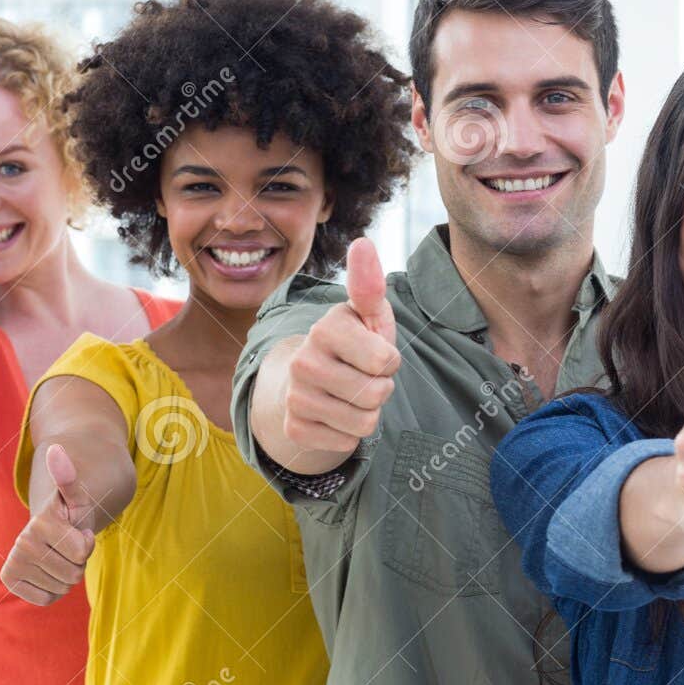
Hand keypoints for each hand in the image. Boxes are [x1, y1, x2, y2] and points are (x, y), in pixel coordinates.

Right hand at [1, 445, 96, 605]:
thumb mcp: (79, 490)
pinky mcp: (11, 579)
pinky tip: (50, 569)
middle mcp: (22, 542)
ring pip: (61, 588)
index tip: (79, 527)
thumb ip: (70, 476)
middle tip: (70, 541)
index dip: (87, 542)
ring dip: (67, 573)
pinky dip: (54, 589)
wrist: (50, 512)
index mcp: (39, 523)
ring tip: (60, 551)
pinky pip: (46, 599)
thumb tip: (56, 450)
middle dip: (78, 560)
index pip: (82, 552)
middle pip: (73, 575)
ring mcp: (15, 562)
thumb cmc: (71, 502)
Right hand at [277, 236, 400, 454]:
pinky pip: (347, 443)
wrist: (311, 383)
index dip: (389, 361)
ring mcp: (295, 395)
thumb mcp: (367, 316)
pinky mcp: (294, 428)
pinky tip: (334, 416)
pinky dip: (349, 434)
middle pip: (377, 394)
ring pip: (364, 422)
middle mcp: (304, 360)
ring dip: (366, 413)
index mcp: (326, 328)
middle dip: (380, 389)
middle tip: (361, 376)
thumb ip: (369, 285)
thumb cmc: (352, 345)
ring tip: (350, 395)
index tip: (374, 352)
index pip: (386, 360)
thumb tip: (362, 242)